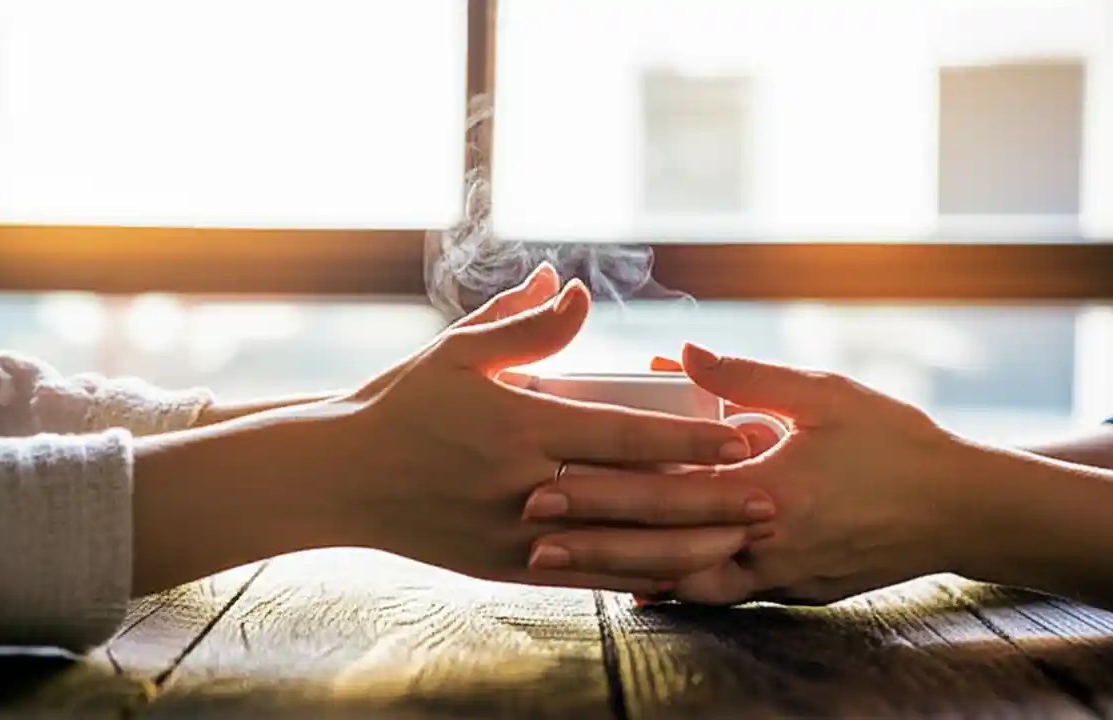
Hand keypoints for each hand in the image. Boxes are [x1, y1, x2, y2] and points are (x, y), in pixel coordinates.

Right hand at [132, 272, 768, 596]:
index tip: (744, 435)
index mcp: (519, 425)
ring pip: (619, 547)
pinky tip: (675, 573)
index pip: (623, 435)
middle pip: (637, 497)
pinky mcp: (504, 565)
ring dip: (688, 545)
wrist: (340, 479)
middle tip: (772, 495)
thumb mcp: (457, 352)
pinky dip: (632, 575)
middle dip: (711, 498)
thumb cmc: (401, 406)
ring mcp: (516, 532)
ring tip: (743, 541)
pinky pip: (580, 575)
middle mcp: (524, 484)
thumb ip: (523, 325)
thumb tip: (574, 289)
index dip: (690, 437)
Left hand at [528, 343, 968, 604]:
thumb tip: (675, 353)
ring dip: (625, 575)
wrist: (961, 508)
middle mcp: (766, 541)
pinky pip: (723, 594)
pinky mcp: (793, 590)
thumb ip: (745, 377)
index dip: (601, 493)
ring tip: (573, 573)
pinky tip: (643, 588)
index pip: (665, 492)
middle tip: (532, 544)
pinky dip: (679, 591)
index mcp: (769, 487)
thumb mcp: (823, 394)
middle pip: (661, 548)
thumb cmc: (895, 442)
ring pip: (686, 582)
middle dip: (592, 547)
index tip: (544, 489)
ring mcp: (779, 575)